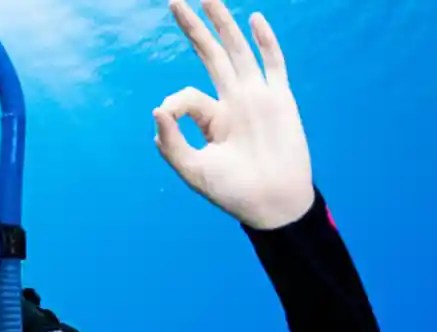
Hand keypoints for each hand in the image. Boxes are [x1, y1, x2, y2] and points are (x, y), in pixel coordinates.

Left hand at [154, 0, 314, 229]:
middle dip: (192, 29)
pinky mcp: (280, 100)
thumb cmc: (233, 192)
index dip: (174, 105)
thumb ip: (171, 143)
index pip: (186, 96)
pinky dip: (265, 42)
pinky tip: (254, 19)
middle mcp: (233, 102)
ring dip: (222, 23)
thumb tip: (156, 108)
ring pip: (237, 51)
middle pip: (210, 56)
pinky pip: (273, 64)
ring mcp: (257, 98)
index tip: (169, 120)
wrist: (272, 205)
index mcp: (212, 119)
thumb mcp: (193, 171)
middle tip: (173, 0)